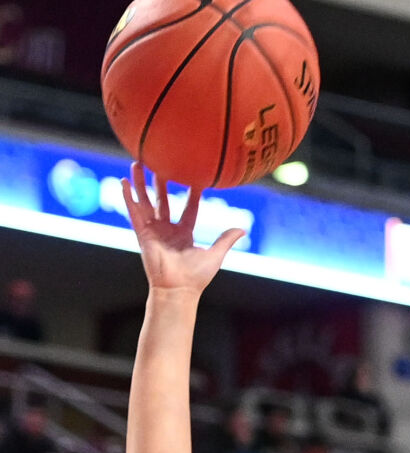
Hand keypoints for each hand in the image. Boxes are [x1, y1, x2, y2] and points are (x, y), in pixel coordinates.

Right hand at [122, 163, 245, 295]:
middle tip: (160, 163)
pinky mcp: (142, 234)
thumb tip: (242, 229)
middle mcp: (167, 229)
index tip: (195, 178)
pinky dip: (128, 197)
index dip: (192, 194)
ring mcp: (154, 230)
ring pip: (146, 201)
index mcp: (185, 233)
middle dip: (161, 183)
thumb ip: (225, 239)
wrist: (179, 289)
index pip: (189, 209)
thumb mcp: (215, 254)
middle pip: (163, 200)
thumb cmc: (196, 277)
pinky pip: (134, 212)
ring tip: (137, 163)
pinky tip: (124, 182)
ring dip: (140, 183)